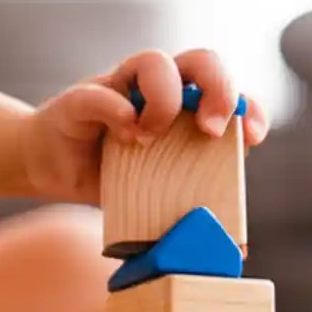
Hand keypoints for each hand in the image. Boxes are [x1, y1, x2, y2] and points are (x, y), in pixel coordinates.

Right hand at [19, 48, 269, 202]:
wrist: (59, 171)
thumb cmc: (118, 177)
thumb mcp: (165, 191)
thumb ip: (195, 204)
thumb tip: (235, 250)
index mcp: (188, 108)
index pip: (230, 92)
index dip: (249, 108)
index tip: (252, 137)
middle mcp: (159, 89)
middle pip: (202, 61)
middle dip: (218, 89)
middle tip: (210, 131)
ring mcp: (121, 88)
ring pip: (154, 62)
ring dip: (165, 99)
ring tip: (152, 139)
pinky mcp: (81, 100)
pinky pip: (99, 93)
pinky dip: (116, 112)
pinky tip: (125, 139)